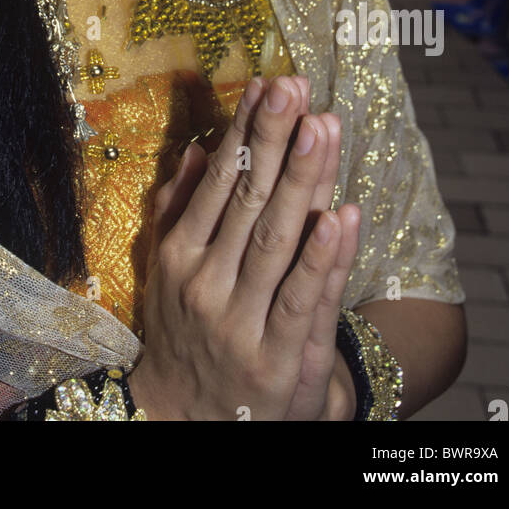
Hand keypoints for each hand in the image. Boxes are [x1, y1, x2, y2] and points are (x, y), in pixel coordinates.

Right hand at [128, 75, 351, 420]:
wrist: (187, 423)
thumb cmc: (183, 332)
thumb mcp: (167, 269)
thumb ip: (179, 208)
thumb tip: (195, 147)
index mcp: (180, 254)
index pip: (219, 180)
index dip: (247, 131)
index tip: (270, 85)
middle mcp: (206, 284)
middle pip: (249, 200)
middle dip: (276, 140)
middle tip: (298, 88)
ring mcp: (241, 323)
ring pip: (278, 240)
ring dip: (304, 181)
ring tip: (323, 128)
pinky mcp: (279, 361)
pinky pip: (304, 301)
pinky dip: (323, 258)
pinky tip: (341, 215)